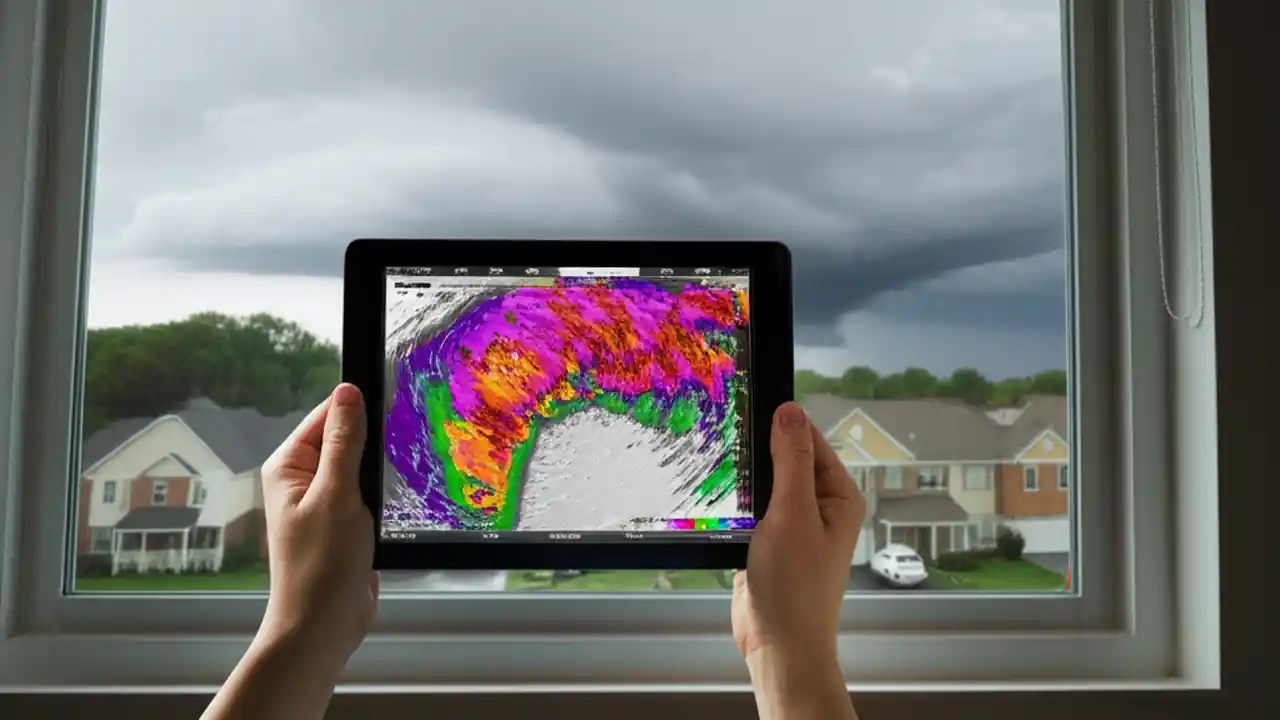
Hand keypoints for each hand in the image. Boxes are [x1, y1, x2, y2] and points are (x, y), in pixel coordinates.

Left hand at [258, 383, 378, 672]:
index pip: (325, 416)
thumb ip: (344, 441)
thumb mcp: (337, 495)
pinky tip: (400, 494)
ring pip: (359, 466)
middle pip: (343, 438)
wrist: (323, 626)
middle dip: (373, 439)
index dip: (358, 406)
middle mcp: (302, 480)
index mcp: (289, 466)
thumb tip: (348, 391)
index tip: (395, 398)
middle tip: (407, 437)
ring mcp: (323, 501)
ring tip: (407, 465)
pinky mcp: (343, 522)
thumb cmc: (322, 564)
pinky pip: (365, 492)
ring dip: (380, 468)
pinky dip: (382, 492)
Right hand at [732, 402, 864, 718]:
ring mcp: (796, 525)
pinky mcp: (772, 542)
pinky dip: (739, 502)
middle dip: (760, 452)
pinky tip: (718, 496)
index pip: (811, 442)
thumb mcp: (792, 513)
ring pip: (768, 485)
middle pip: (788, 460)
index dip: (782, 425)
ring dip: (747, 478)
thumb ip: (791, 460)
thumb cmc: (795, 585)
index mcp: (840, 496)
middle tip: (727, 436)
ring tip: (719, 465)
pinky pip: (755, 509)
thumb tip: (790, 410)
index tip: (748, 407)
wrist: (778, 643)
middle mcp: (822, 507)